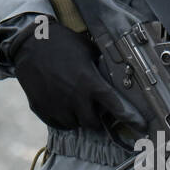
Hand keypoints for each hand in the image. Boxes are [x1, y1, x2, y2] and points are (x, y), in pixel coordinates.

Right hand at [11, 18, 146, 133]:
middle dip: (96, 119)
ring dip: (77, 118)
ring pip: (74, 125)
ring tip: (74, 103)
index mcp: (89, 82)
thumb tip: (112, 76)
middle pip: (93, 124)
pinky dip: (61, 118)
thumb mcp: (87, 50)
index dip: (130, 119)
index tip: (140, 127)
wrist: (29, 42)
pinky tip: (60, 104)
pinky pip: (56, 123)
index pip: (115, 107)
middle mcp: (74, 98)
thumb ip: (98, 68)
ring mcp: (56, 105)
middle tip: (94, 109)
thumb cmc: (61, 42)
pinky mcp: (40, 108)